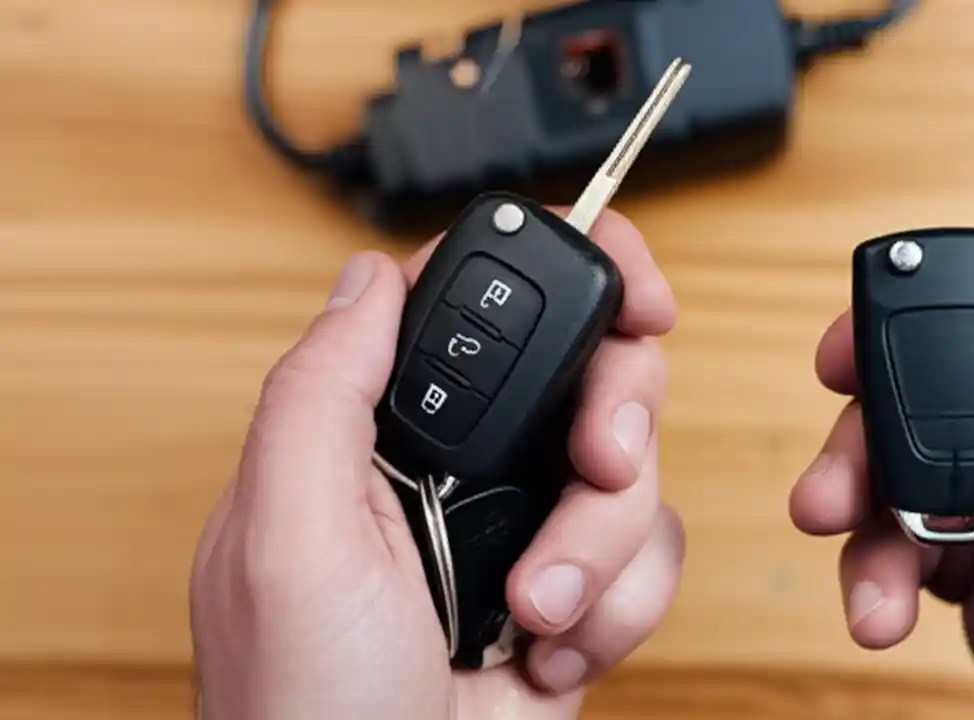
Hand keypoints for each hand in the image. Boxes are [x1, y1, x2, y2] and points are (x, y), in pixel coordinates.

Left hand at [189, 210, 684, 719]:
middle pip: (589, 371)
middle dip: (616, 420)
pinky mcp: (579, 591)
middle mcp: (462, 464)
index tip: (639, 298)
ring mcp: (526, 528)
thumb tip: (367, 277)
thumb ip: (319, 391)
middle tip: (597, 466)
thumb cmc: (304, 707)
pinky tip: (550, 651)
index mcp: (383, 427)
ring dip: (602, 547)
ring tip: (535, 613)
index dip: (575, 274)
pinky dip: (621, 607)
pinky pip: (653, 556)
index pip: (483, 303)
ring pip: (636, 469)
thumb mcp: (288, 538)